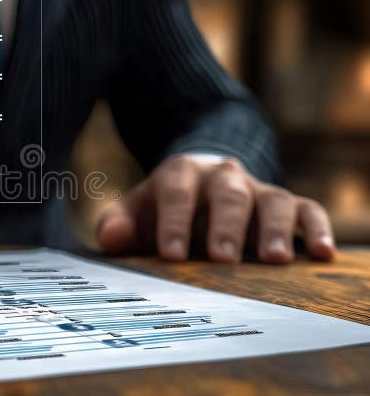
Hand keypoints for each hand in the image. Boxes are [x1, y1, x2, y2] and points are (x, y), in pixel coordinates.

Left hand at [96, 155, 335, 262]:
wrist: (198, 185)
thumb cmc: (161, 209)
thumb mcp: (135, 211)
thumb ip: (117, 224)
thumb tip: (110, 238)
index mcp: (181, 174)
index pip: (176, 193)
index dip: (173, 222)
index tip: (172, 255)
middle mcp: (223, 177)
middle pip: (228, 195)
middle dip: (225, 226)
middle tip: (222, 258)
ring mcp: (258, 189)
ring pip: (273, 200)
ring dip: (276, 229)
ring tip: (276, 260)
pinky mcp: (287, 204)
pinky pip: (307, 209)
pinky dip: (317, 229)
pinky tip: (323, 253)